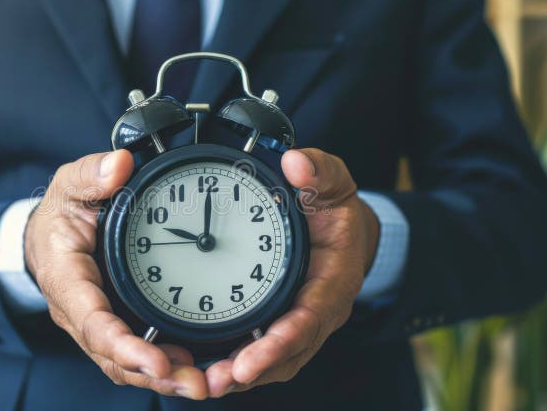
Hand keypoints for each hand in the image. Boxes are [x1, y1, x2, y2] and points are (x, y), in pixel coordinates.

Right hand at [25, 150, 207, 399]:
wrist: (45, 236)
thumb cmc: (59, 214)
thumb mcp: (69, 185)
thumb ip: (90, 174)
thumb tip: (119, 165)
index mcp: (68, 280)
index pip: (93, 322)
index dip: (124, 346)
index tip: (158, 361)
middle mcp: (80, 313)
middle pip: (114, 356)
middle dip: (155, 374)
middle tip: (198, 383)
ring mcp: (96, 324)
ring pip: (125, 364)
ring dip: (163, 378)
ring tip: (204, 383)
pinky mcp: (114, 325)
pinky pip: (134, 355)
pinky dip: (162, 367)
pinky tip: (193, 367)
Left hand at [205, 148, 379, 395]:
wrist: (342, 232)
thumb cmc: (335, 211)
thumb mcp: (334, 184)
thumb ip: (320, 171)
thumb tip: (296, 162)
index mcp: (332, 283)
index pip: (308, 320)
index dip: (280, 343)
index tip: (249, 360)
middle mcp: (317, 312)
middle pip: (288, 354)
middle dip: (253, 371)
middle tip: (215, 381)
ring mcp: (299, 323)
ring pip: (273, 361)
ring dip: (240, 375)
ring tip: (203, 383)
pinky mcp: (279, 324)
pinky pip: (261, 351)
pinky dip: (237, 364)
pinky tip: (206, 370)